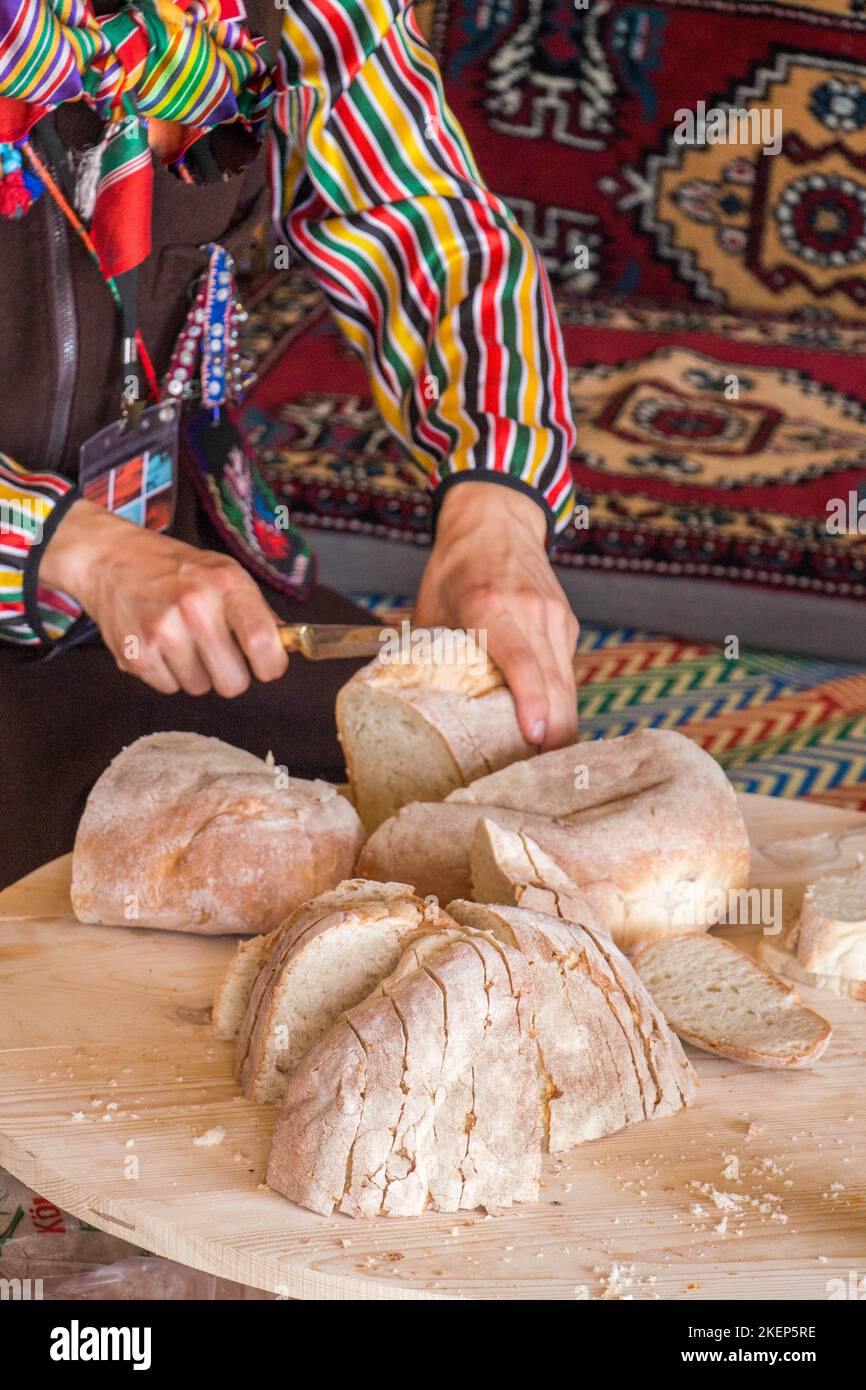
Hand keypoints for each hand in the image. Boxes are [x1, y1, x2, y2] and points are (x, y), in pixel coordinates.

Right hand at [40, 499, 287, 695]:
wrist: (110, 558)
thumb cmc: (175, 568)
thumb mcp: (224, 572)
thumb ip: (257, 610)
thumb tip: (287, 645)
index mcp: (225, 584)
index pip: (263, 642)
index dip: (271, 664)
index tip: (267, 665)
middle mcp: (194, 606)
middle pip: (234, 682)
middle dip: (230, 674)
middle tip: (217, 652)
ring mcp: (162, 632)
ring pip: (200, 688)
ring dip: (195, 672)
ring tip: (181, 639)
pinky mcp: (136, 654)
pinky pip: (169, 688)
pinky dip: (167, 673)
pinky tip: (158, 644)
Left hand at [414, 481, 578, 749]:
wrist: (496, 518)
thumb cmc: (455, 566)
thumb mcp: (429, 610)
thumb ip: (427, 659)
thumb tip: (408, 715)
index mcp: (491, 606)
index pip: (523, 663)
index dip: (533, 705)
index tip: (535, 739)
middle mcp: (532, 613)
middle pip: (557, 689)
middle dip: (552, 739)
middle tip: (531, 781)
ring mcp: (556, 619)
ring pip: (568, 689)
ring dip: (558, 730)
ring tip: (538, 769)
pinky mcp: (567, 627)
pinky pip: (566, 677)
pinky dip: (557, 706)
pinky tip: (542, 732)